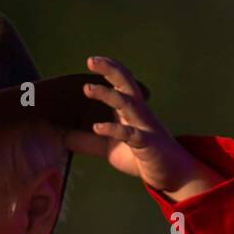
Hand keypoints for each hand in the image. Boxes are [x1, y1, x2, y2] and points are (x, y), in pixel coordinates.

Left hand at [65, 55, 222, 199]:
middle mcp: (138, 113)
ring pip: (127, 103)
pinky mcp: (145, 143)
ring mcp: (143, 126)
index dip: (109, 68)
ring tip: (87, 89)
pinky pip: (129, 133)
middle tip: (91, 60)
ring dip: (108, 94)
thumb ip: (87, 141)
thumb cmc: (142, 156)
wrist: (172, 174)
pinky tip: (97, 127)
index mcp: (131, 110)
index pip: (121, 82)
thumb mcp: (109, 148)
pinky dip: (113, 129)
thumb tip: (61, 137)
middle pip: (126, 84)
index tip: (92, 59)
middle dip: (110, 70)